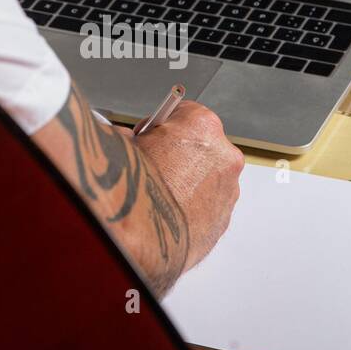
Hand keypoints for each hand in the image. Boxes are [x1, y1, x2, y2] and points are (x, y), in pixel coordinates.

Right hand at [131, 101, 243, 271]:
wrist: (137, 237)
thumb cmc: (131, 189)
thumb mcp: (122, 145)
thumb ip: (135, 137)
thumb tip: (130, 141)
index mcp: (202, 125)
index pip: (185, 112)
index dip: (164, 125)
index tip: (152, 135)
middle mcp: (224, 154)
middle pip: (201, 145)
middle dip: (180, 154)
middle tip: (153, 167)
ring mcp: (228, 190)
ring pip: (208, 178)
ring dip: (188, 183)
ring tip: (158, 196)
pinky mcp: (224, 220)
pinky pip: (208, 206)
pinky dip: (191, 209)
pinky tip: (166, 214)